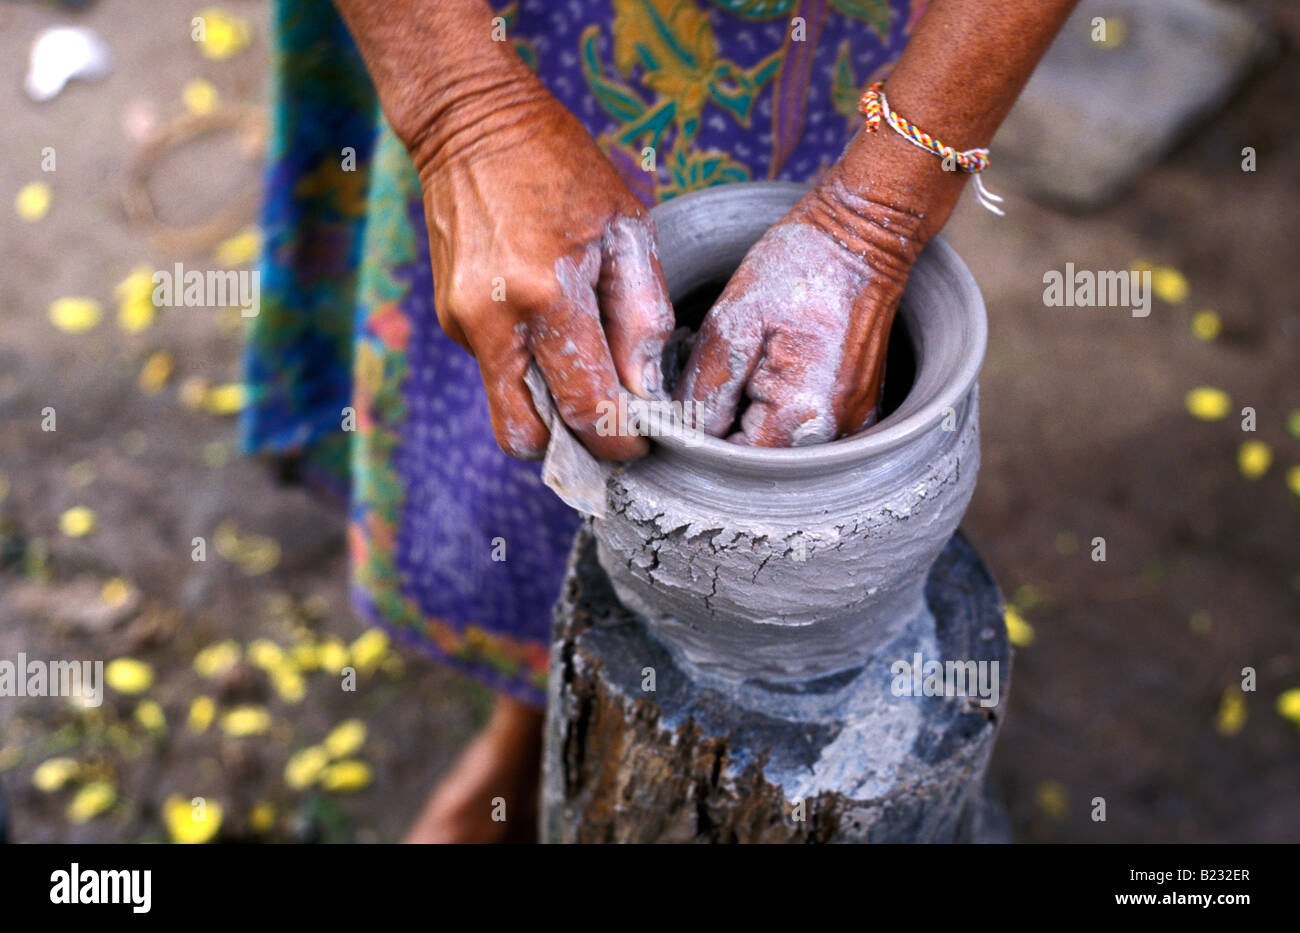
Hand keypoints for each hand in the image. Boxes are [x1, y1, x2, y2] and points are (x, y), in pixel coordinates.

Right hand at [412, 84, 673, 461]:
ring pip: (508, 409)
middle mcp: (493, 320)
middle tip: (608, 428)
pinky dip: (529, 368)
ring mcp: (462, 323)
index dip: (618, 440)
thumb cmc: (561, 167)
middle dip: (572, 447)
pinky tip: (549, 323)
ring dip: (549, 409)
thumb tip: (644, 390)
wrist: (470, 122)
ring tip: (585, 370)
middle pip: (527, 436)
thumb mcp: (625, 229)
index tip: (640, 442)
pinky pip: (497, 371)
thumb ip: (641, 316)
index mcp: (546, 293)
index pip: (585, 406)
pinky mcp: (450, 320)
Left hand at [675, 137, 960, 446]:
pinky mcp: (859, 413)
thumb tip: (683, 433)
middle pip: (760, 462)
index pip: (733, 460)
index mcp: (803, 412)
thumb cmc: (798, 268)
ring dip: (756, 421)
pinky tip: (778, 371)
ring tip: (755, 367)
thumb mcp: (733, 319)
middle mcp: (837, 431)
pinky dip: (782, 412)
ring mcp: (855, 424)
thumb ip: (706, 386)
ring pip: (781, 449)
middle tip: (727, 372)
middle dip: (731, 428)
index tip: (693, 400)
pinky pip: (806, 433)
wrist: (862, 239)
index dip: (704, 436)